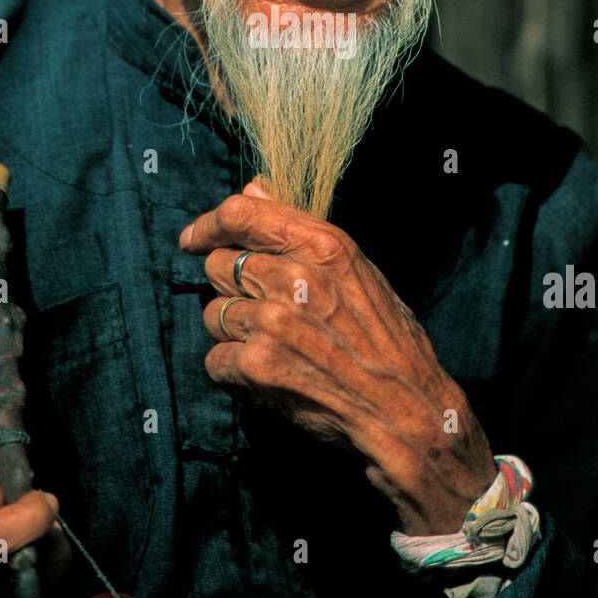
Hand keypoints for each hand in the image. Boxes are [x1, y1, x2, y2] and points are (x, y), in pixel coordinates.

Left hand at [180, 183, 496, 534]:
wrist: (403, 409)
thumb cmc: (384, 340)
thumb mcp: (357, 270)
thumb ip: (300, 230)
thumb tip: (252, 187)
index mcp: (322, 246)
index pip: (240, 213)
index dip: (209, 225)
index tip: (194, 238)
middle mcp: (293, 277)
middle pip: (219, 266)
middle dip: (234, 290)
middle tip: (266, 314)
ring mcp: (271, 321)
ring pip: (215, 314)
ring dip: (235, 333)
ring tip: (278, 348)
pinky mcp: (255, 365)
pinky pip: (215, 359)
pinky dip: (235, 371)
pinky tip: (271, 376)